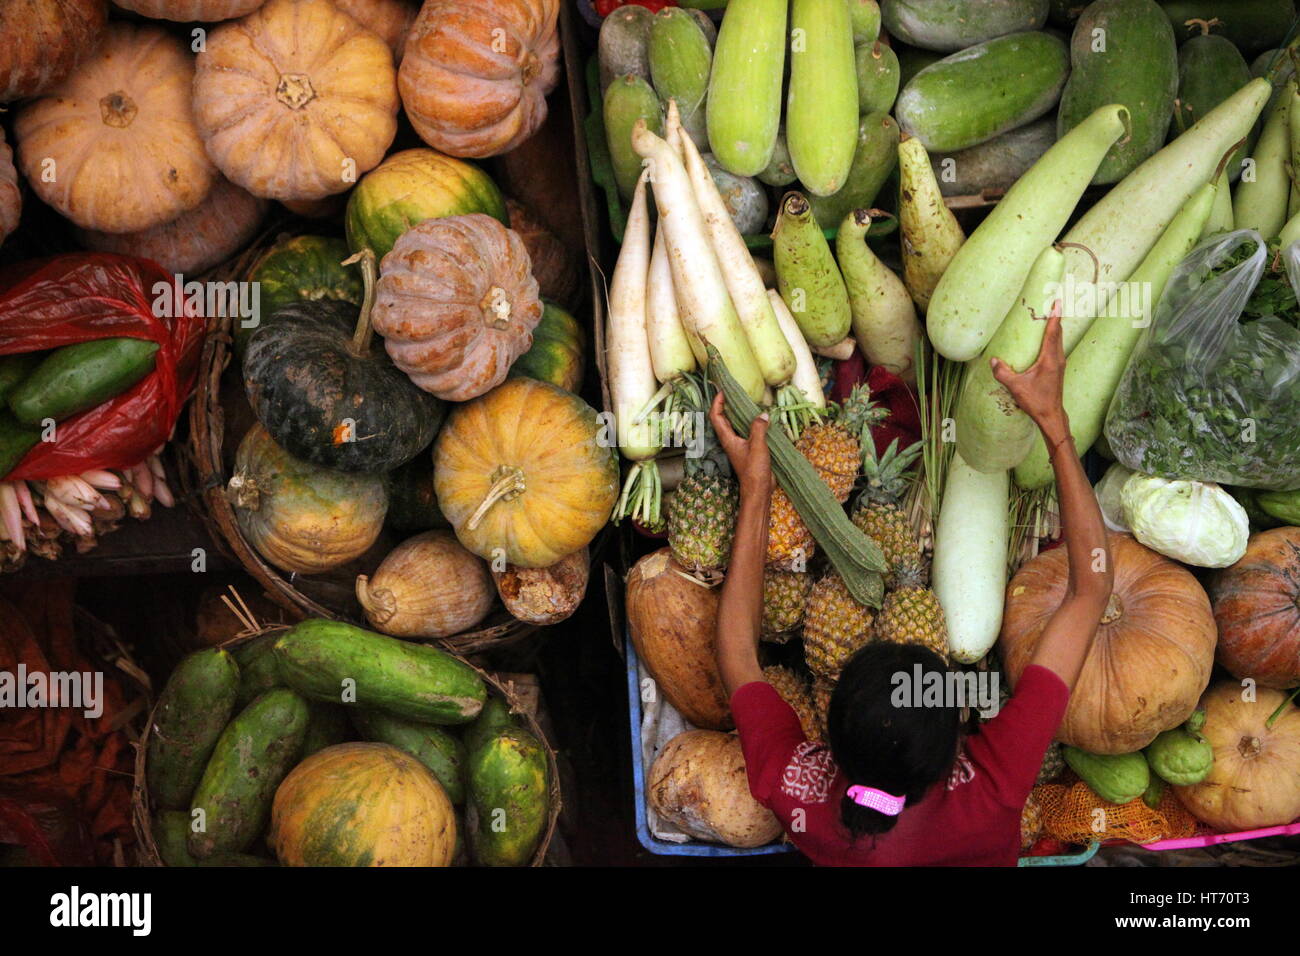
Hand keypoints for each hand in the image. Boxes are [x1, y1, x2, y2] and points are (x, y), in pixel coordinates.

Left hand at [709, 392, 772, 497]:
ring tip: (747, 401)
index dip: (717, 403)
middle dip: (725, 404)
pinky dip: (750, 422)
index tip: (722, 391)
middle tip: (733, 392)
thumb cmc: (754, 470)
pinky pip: (746, 431)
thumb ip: (758, 429)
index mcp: (728, 438)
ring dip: (738, 413)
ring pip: (735, 425)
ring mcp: (739, 444)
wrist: (758, 489)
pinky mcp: (749, 449)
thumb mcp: (758, 446)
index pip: (716, 417)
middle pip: (723, 418)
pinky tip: (760, 418)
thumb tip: (763, 414)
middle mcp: (731, 440)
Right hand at [990, 306, 1067, 437]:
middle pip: (1058, 333)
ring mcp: (1059, 364)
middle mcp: (1057, 359)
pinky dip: (1053, 338)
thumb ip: (1003, 373)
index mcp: (1049, 360)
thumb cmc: (1035, 401)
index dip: (1054, 317)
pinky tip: (1047, 339)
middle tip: (1052, 304)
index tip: (1057, 303)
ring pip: (1059, 340)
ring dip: (1055, 328)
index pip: (1052, 333)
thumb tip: (993, 360)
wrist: (1051, 415)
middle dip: (1055, 318)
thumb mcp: (1016, 387)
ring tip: (1050, 317)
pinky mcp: (1058, 369)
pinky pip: (1057, 347)